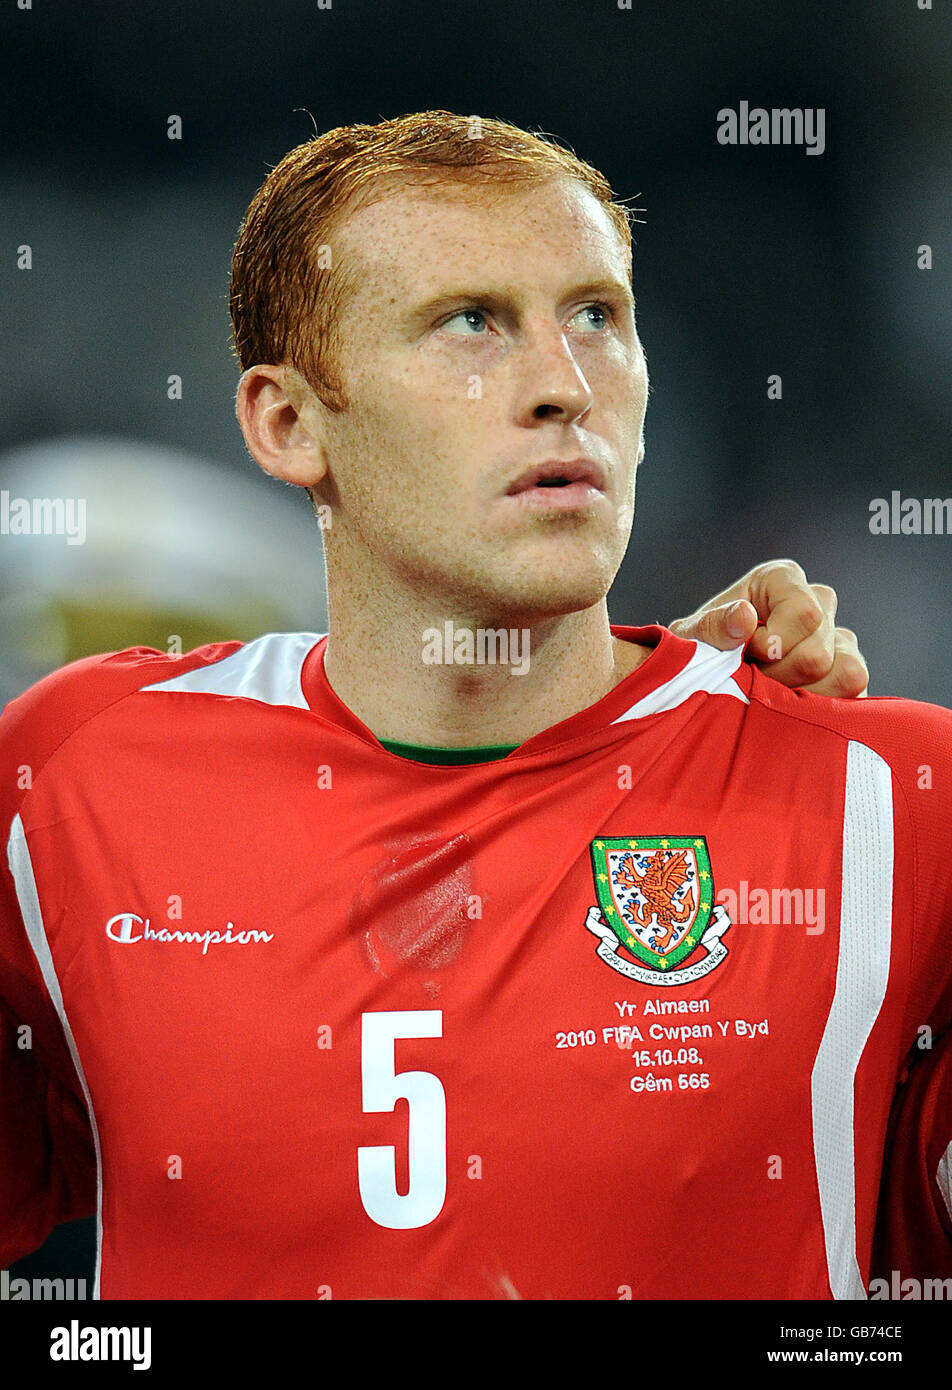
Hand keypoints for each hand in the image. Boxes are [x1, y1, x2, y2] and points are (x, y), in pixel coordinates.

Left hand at [668, 559, 868, 696]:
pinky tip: (789, 703)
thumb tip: (744, 617)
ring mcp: (837, 637)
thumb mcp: (692, 638)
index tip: (748, 653)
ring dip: (802, 695)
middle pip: (818, 652)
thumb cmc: (700, 651)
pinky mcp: (847, 672)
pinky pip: (855, 695)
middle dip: (778, 676)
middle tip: (751, 677)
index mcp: (781, 580)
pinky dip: (820, 708)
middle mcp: (817, 602)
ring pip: (847, 674)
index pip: (804, 612)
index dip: (775, 643)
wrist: (706, 680)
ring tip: (770, 690)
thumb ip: (713, 626)